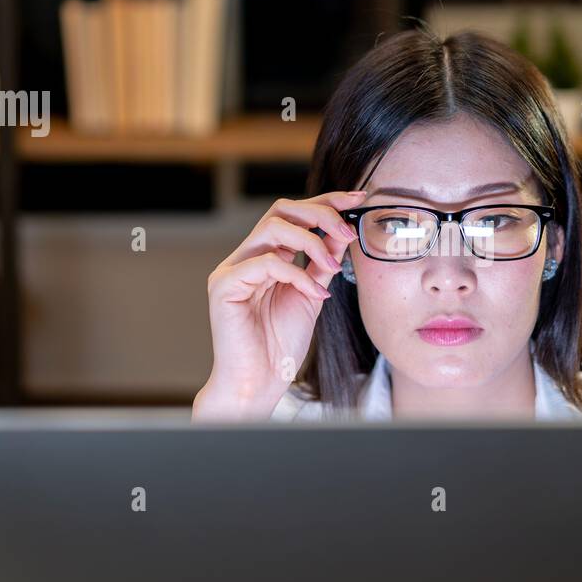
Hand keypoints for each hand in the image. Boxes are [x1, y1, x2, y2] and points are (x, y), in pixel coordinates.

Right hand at [192, 190, 365, 419]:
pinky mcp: (224, 286)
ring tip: (332, 266)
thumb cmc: (279, 344)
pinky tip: (316, 295)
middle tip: (347, 231)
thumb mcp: (312, 296)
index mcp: (266, 256)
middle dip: (320, 213)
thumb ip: (322, 264)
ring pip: (272, 228)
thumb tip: (342, 233)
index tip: (358, 199)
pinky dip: (297, 275)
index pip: (293, 214)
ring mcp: (233, 269)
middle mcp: (247, 257)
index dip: (326, 202)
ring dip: (311, 241)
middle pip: (280, 210)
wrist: (259, 382)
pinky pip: (265, 264)